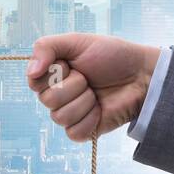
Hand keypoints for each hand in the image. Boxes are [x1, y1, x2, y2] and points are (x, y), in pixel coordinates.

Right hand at [27, 33, 160, 140]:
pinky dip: (89, 120)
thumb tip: (30, 72)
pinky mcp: (84, 129)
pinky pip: (73, 133)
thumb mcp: (76, 41)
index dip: (54, 73)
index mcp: (51, 75)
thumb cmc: (112, 55)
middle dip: (73, 86)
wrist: (143, 75)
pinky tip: (99, 109)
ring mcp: (70, 113)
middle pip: (47, 100)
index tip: (71, 64)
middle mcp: (57, 95)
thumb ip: (45, 47)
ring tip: (96, 93)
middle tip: (89, 78)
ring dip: (83, 102)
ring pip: (59, 117)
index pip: (34, 82)